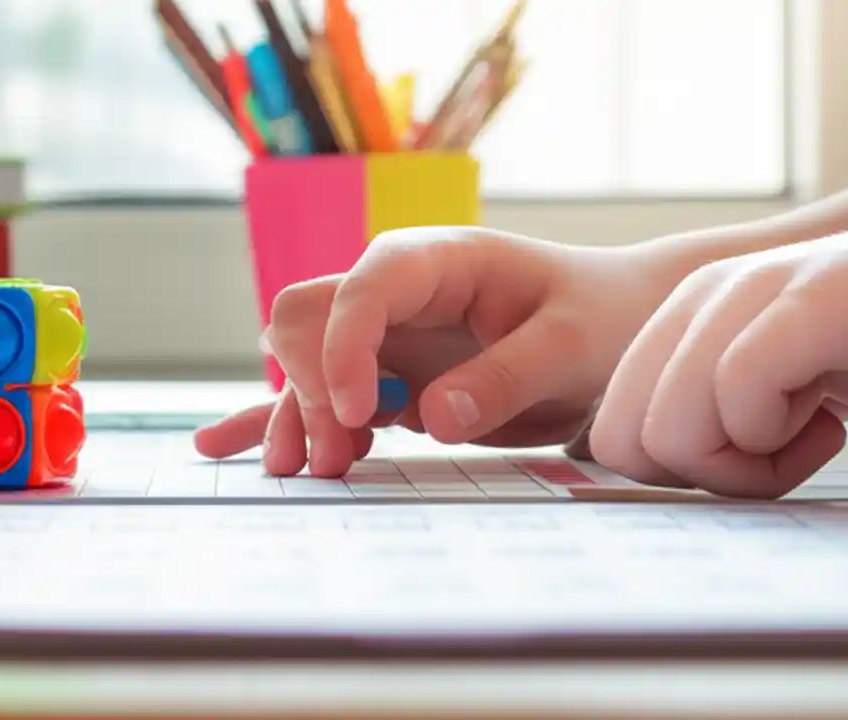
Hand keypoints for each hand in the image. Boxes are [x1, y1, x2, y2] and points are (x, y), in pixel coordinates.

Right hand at [194, 226, 679, 476]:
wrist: (619, 332)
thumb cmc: (604, 319)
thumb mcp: (574, 345)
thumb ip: (506, 376)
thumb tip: (431, 417)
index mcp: (439, 261)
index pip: (364, 288)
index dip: (347, 347)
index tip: (362, 413)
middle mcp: (397, 293)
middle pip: (308, 317)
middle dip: (311, 383)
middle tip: (342, 454)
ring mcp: (386, 337)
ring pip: (301, 360)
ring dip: (295, 413)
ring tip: (298, 473)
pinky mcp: (387, 379)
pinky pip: (320, 395)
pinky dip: (282, 419)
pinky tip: (227, 445)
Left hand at [590, 215, 847, 497]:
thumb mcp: (767, 399)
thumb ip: (700, 424)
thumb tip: (646, 475)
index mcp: (673, 325)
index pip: (605, 435)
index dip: (671, 478)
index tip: (741, 459)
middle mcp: (694, 302)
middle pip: (622, 442)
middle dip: (697, 476)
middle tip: (774, 453)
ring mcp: (746, 293)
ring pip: (669, 429)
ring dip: (749, 465)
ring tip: (811, 428)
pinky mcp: (806, 298)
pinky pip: (739, 390)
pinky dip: (786, 440)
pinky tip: (832, 419)